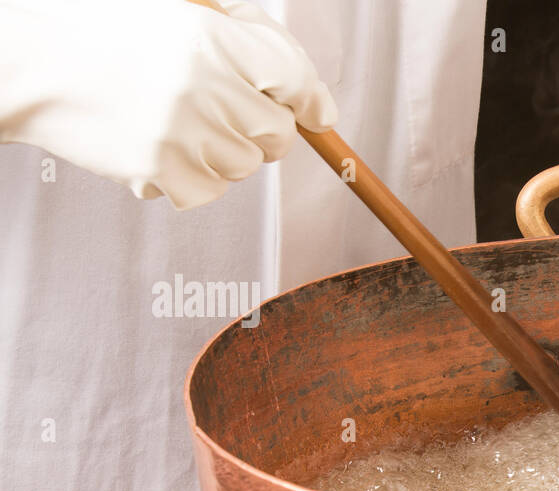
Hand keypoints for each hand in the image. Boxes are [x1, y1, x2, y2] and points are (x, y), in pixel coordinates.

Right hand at [0, 0, 336, 209]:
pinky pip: (209, 191)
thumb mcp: (179, 8)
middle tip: (223, 107)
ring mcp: (183, 135)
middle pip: (277, 135)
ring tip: (177, 120)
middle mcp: (206, 88)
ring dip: (224, 151)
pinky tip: (158, 145)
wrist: (29, 60)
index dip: (312, 100)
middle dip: (261, 126)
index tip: (318, 114)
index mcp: (216, 40)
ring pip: (244, 166)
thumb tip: (306, 93)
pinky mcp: (160, 172)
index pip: (295, 79)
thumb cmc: (103, 26)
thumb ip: (242, 35)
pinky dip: (192, 177)